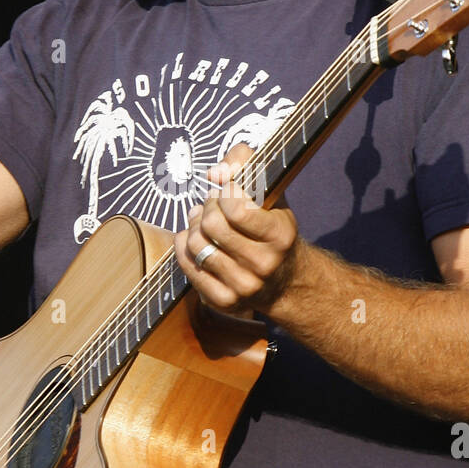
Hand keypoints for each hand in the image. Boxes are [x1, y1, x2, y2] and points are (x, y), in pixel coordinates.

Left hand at [174, 143, 301, 315]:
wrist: (285, 281)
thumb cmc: (272, 228)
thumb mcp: (272, 193)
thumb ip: (246, 166)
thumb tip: (215, 172)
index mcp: (280, 235)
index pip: (236, 209)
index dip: (223, 192)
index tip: (227, 190)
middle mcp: (264, 264)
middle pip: (211, 226)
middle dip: (207, 208)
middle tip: (211, 205)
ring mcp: (244, 286)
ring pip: (196, 245)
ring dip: (193, 226)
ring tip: (201, 221)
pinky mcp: (225, 301)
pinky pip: (188, 267)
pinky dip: (183, 247)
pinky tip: (192, 239)